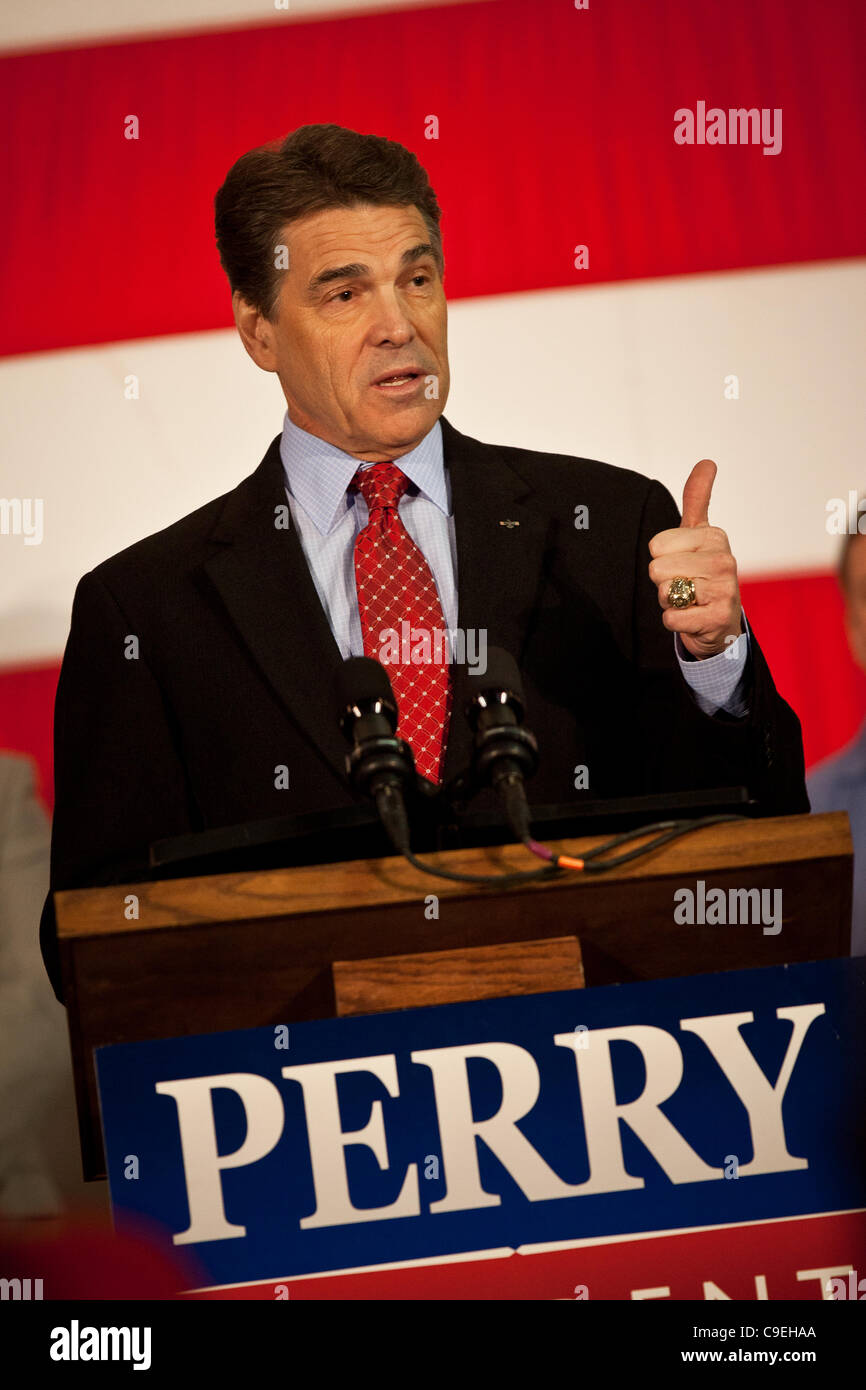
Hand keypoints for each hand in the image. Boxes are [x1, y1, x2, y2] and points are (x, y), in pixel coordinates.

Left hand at [648, 459, 742, 659]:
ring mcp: (724, 590)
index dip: (661, 559)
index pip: (656, 545)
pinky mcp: (717, 618)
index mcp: (714, 537)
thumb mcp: (699, 535)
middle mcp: (724, 561)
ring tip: (689, 601)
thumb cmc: (704, 575)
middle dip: (664, 582)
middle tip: (684, 586)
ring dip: (670, 603)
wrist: (720, 622)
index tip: (682, 564)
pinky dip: (676, 622)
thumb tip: (707, 461)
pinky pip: (672, 618)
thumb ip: (697, 498)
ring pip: (665, 593)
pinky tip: (693, 618)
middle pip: (658, 569)